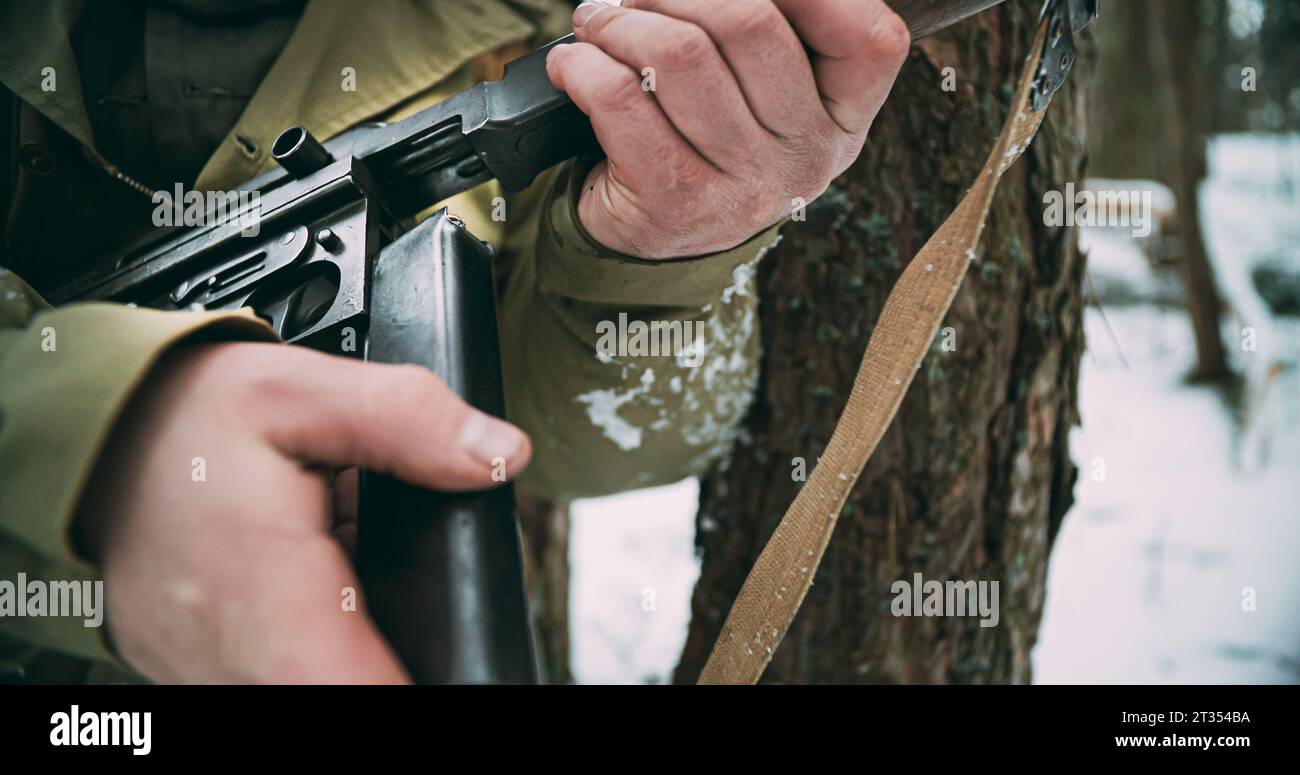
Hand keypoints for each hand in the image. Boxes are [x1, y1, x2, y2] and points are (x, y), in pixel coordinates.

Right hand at [75, 343, 530, 682]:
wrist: (89, 438)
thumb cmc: (179, 417)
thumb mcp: (297, 390)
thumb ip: (406, 419)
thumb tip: (497, 456)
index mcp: (260, 596)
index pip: (359, 691)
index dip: (418, 680)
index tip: (462, 658)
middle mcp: (224, 659)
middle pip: (343, 692)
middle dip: (401, 657)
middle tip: (408, 591)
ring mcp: (203, 676)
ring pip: (313, 688)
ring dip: (353, 651)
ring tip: (355, 584)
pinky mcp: (198, 674)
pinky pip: (275, 676)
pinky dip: (314, 645)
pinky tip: (323, 594)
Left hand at [546, 0, 909, 258]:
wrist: (654, 240)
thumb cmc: (708, 143)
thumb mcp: (764, 94)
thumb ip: (766, 31)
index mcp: (842, 120)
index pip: (867, 37)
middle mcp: (804, 157)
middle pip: (752, 23)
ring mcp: (742, 187)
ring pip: (680, 54)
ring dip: (619, 22)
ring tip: (597, 23)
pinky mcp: (673, 203)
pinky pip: (619, 100)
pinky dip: (582, 67)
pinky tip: (572, 65)